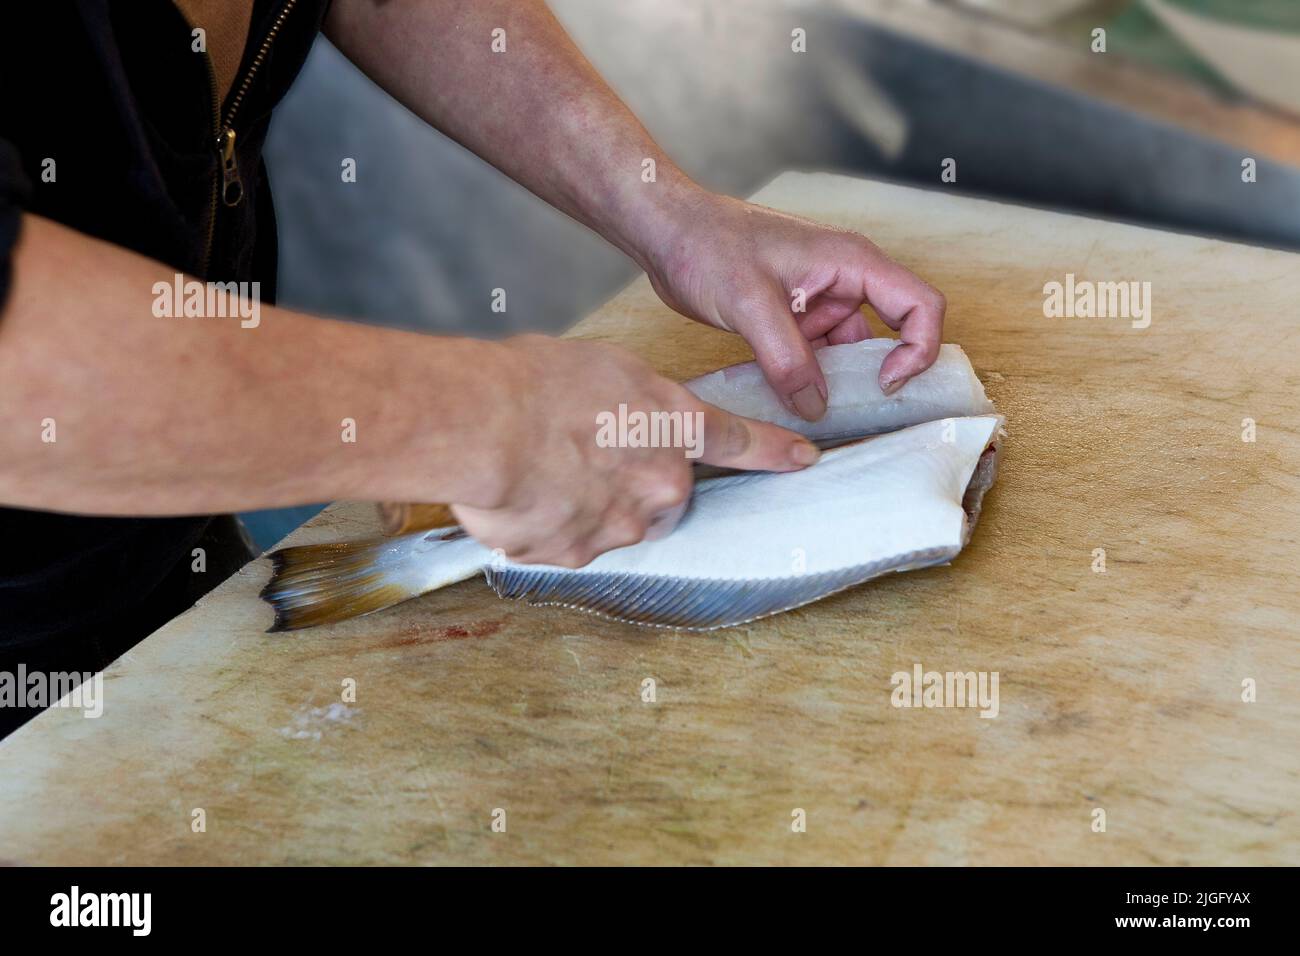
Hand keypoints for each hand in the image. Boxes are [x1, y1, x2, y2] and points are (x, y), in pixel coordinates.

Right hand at [452, 335, 818, 567]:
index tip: (802, 458)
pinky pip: (563, 541)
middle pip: (663, 496)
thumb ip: (633, 403)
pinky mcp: (576, 555)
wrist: (487, 427)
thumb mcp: (602, 368)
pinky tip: (517, 494)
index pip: (738, 442)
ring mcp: (621, 526)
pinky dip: (542, 523)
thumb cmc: (535, 383)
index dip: (773, 451)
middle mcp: (660, 485)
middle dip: (631, 483)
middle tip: (580, 454)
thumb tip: (624, 420)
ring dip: (580, 503)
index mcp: (673, 426)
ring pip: (610, 522)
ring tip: (534, 468)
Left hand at [640, 191, 945, 418]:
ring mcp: (819, 299)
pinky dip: (809, 380)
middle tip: (858, 413)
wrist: (666, 233)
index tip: (885, 383)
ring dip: (837, 383)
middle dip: (879, 373)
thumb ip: (787, 358)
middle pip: (892, 333)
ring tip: (815, 415)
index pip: (920, 305)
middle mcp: (844, 279)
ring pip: (849, 352)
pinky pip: (817, 356)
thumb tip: (816, 407)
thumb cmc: (707, 244)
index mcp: (852, 262)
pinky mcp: (793, 317)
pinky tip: (789, 404)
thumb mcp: (750, 304)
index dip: (917, 349)